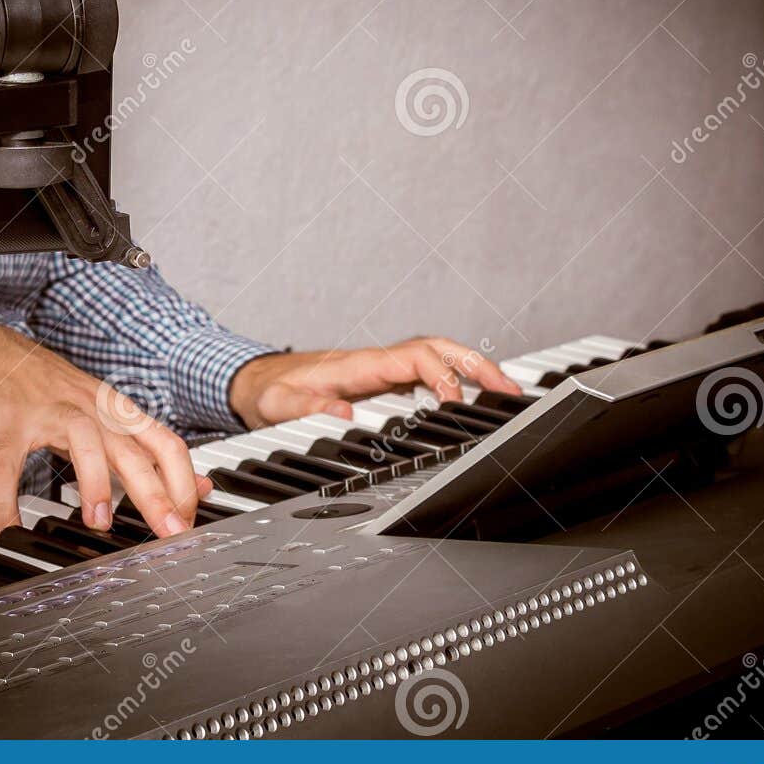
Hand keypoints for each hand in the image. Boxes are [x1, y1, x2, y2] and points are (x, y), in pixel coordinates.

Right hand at [0, 320, 209, 537]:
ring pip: (83, 442)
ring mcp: (48, 414)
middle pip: (132, 449)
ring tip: (99, 523)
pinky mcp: (8, 425)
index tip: (187, 521)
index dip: (183, 482)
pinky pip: (8, 465)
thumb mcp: (104, 417)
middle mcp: (89, 410)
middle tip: (170, 533)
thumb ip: (148, 453)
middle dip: (156, 493)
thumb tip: (199, 486)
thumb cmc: (50, 390)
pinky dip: (7, 499)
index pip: (166, 444)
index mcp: (115, 412)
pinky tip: (8, 528)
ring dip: (94, 483)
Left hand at [228, 337, 520, 429]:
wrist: (255, 380)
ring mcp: (382, 369)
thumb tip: (345, 414)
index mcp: (359, 365)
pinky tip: (473, 397)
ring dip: (474, 369)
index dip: (441, 377)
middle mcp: (377, 362)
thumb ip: (308, 406)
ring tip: (506, 392)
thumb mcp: (279, 403)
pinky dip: (456, 379)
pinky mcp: (382, 380)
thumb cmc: (269, 391)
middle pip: (439, 350)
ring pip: (438, 358)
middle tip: (508, 389)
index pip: (414, 359)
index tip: (456, 404)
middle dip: (476, 364)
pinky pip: (428, 372)